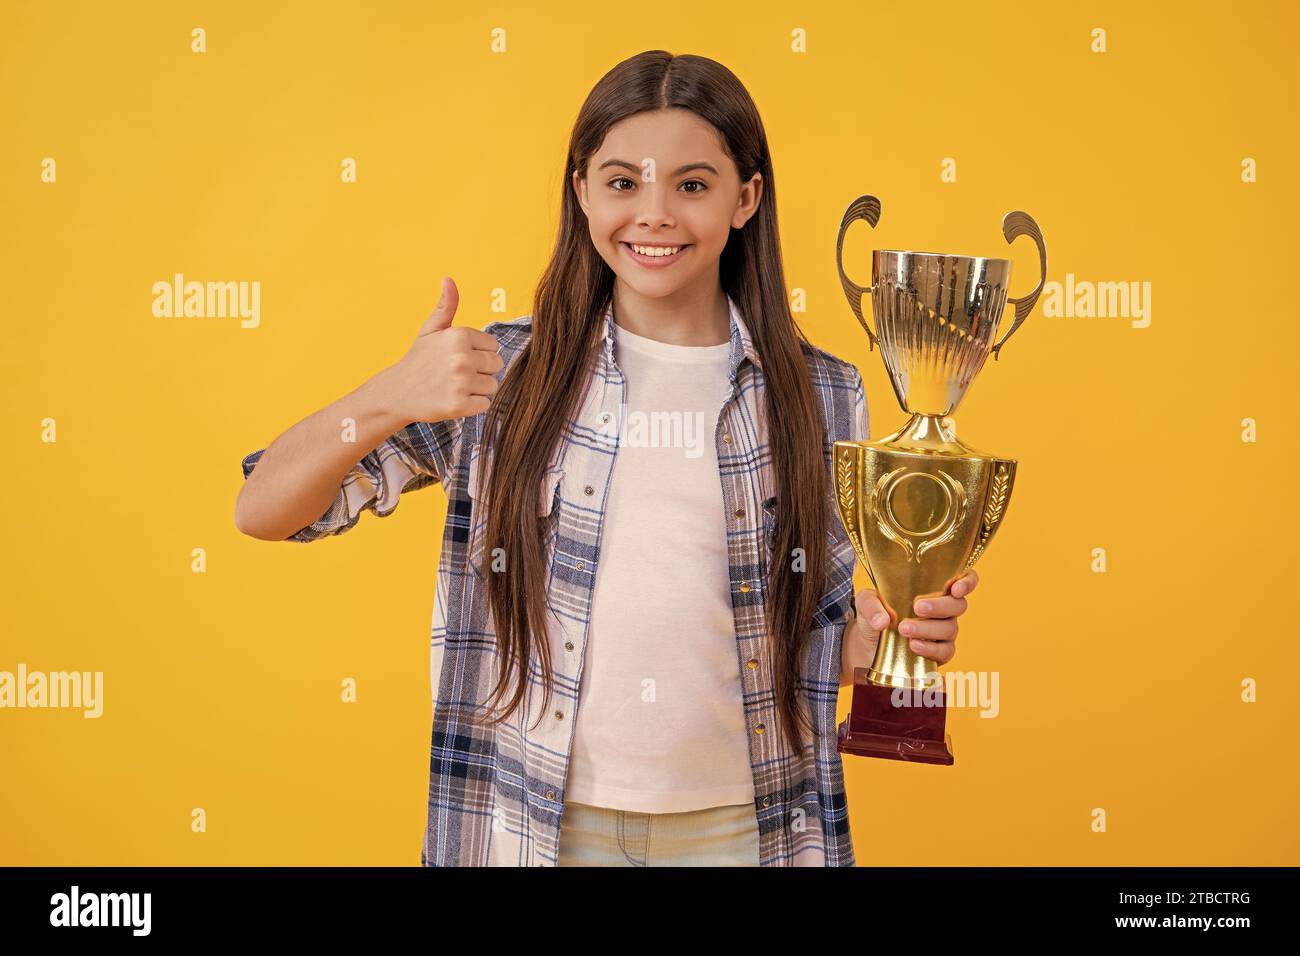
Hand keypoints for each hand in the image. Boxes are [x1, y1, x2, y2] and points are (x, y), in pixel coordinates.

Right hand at [373, 276, 504, 422]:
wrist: (396, 392)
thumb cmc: (418, 360)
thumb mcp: (430, 329)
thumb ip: (446, 306)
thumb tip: (448, 279)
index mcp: (459, 336)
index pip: (493, 345)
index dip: (479, 352)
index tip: (459, 357)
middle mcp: (462, 358)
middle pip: (497, 365)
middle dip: (481, 370)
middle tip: (457, 373)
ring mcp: (461, 382)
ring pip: (492, 385)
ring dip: (478, 389)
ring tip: (455, 386)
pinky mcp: (460, 405)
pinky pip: (485, 404)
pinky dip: (473, 405)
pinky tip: (455, 399)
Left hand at [839, 569, 979, 685]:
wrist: (865, 644)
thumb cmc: (873, 615)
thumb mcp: (866, 602)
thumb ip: (872, 604)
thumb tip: (884, 620)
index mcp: (933, 589)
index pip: (962, 580)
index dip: (967, 581)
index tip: (955, 588)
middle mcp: (943, 610)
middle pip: (958, 605)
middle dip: (940, 606)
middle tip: (917, 607)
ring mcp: (942, 632)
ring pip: (950, 629)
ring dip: (928, 629)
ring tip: (904, 629)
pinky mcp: (937, 653)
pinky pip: (945, 651)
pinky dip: (930, 649)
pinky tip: (914, 646)